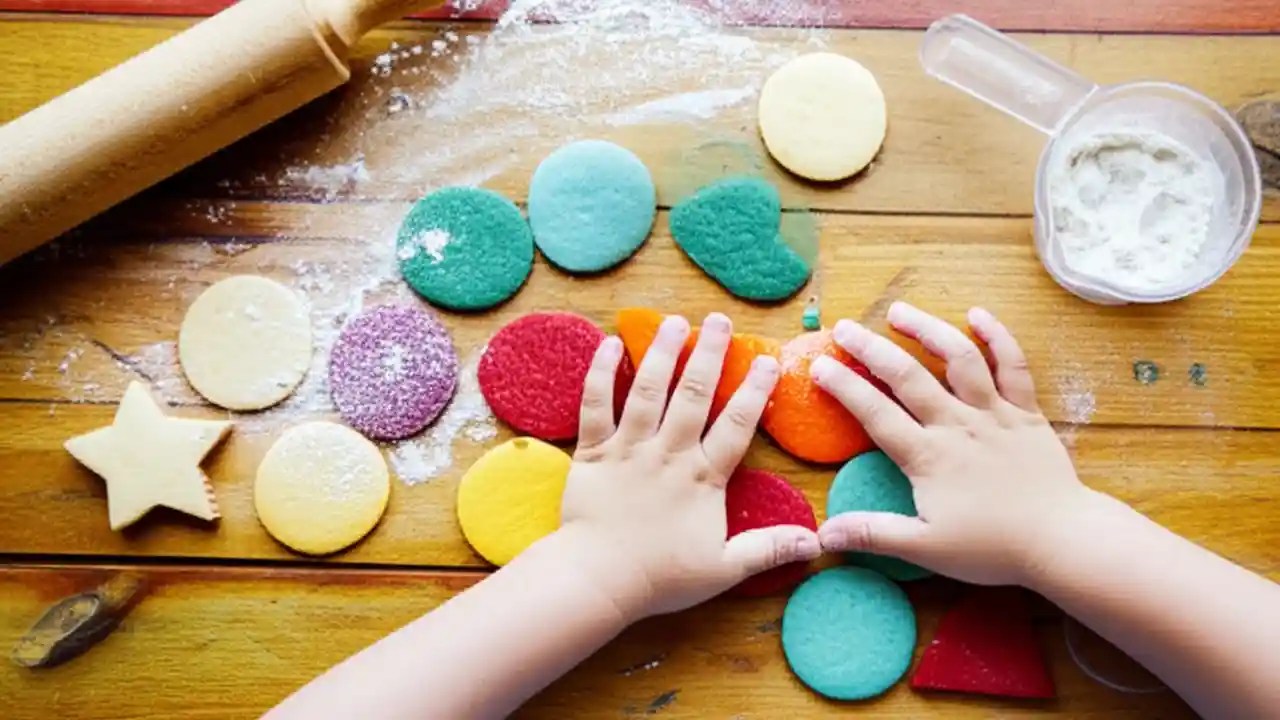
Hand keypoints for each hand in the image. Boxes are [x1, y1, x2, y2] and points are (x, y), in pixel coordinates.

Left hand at [557, 313, 820, 621]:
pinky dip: (601, 373)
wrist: (598, 580)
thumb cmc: (660, 577)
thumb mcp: (723, 568)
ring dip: (662, 353)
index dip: (754, 392)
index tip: (768, 361)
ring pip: (647, 391)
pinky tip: (610, 344)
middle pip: (692, 395)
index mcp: (702, 478)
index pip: (736, 426)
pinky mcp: (592, 452)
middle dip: (709, 354)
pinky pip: (596, 405)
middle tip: (719, 320)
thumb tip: (816, 542)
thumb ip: (767, 549)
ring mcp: (628, 449)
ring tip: (675, 321)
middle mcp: (668, 454)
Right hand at [811, 302, 1095, 585]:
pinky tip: (977, 315)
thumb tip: (822, 535)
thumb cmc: (992, 547)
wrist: (1062, 539)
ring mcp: (994, 413)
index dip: (844, 387)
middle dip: (871, 348)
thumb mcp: (924, 548)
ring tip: (900, 311)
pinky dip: (997, 336)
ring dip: (927, 329)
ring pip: (958, 358)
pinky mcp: (1026, 412)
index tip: (819, 366)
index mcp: (927, 456)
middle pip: (907, 375)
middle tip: (845, 327)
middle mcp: (957, 425)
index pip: (875, 413)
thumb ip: (873, 534)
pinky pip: (1012, 365)